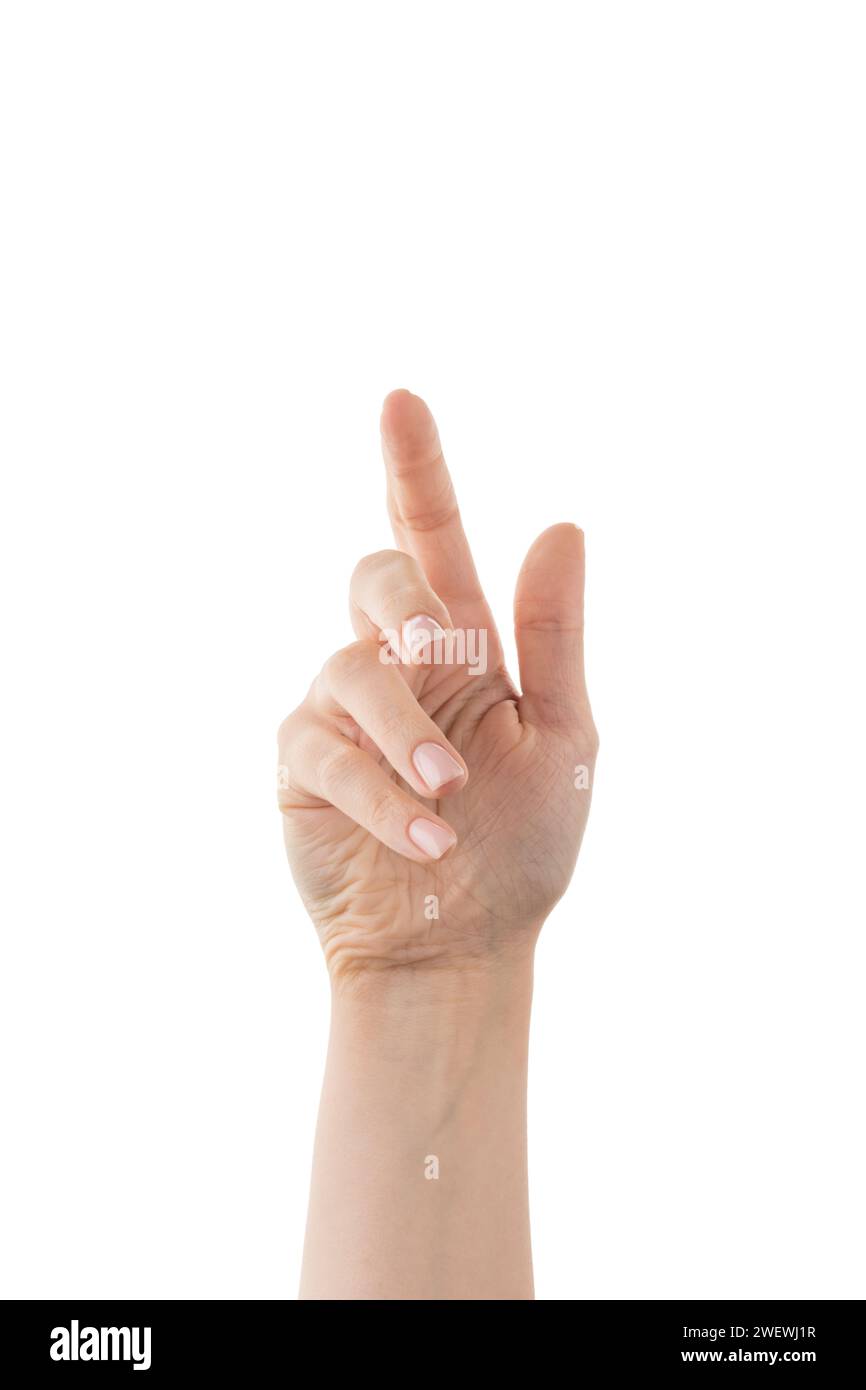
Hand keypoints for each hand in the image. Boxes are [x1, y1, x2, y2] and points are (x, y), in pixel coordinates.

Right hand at [278, 390, 596, 986]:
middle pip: (374, 575)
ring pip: (347, 666)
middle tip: (440, 650)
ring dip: (403, 729)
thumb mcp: (562, 738)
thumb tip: (561, 521)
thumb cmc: (522, 843)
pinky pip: (322, 746)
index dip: (417, 467)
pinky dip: (378, 791)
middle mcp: (397, 662)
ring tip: (450, 797)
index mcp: (465, 644)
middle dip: (403, 601)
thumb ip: (554, 636)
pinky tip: (427, 839)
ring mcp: (341, 709)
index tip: (401, 398)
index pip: (432, 537)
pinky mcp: (302, 762)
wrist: (464, 944)